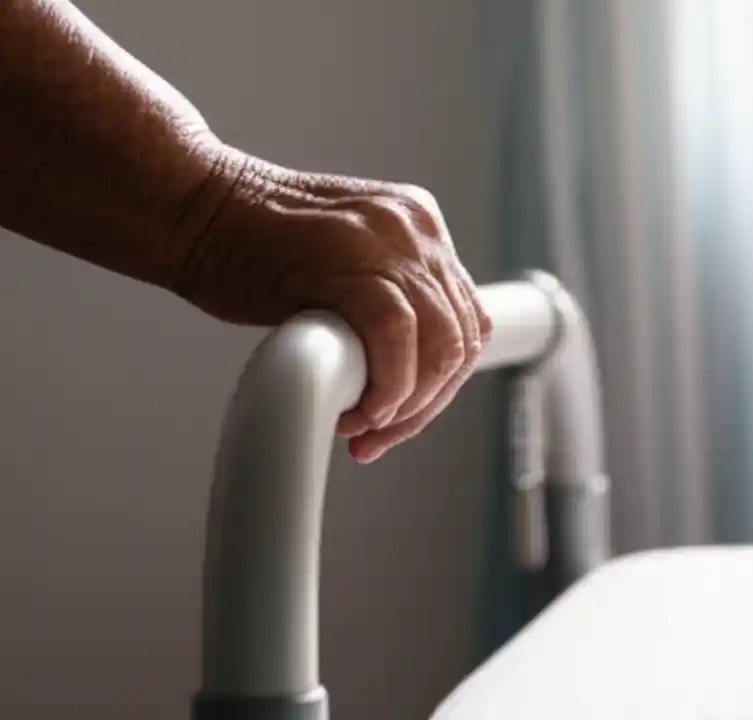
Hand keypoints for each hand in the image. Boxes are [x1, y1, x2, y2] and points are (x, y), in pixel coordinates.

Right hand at [171, 148, 490, 462]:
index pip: (465, 320)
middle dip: (425, 403)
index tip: (399, 416)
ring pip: (441, 345)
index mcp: (420, 226)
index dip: (439, 383)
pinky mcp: (353, 260)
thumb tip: (414, 374)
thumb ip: (387, 300)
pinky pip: (399, 340)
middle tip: (377, 434)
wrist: (190, 212)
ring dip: (407, 405)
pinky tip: (359, 413)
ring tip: (363, 426)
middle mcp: (417, 229)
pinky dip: (388, 388)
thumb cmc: (248, 250)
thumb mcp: (344, 266)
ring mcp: (391, 239)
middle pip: (459, 339)